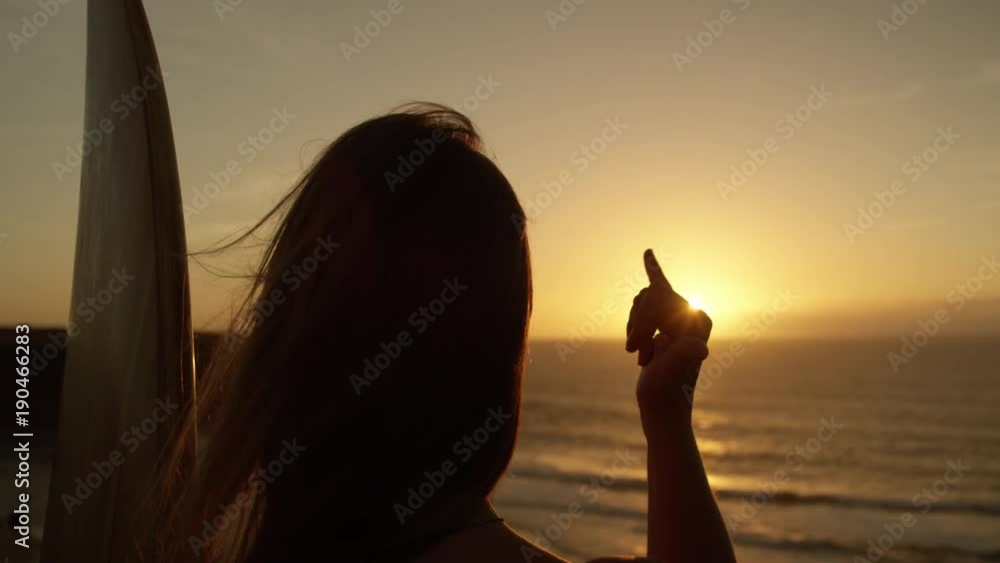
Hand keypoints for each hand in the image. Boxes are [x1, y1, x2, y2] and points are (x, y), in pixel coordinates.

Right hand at [625, 249, 711, 426]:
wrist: (662, 409)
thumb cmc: (667, 392)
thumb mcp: (672, 373)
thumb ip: (683, 354)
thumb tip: (702, 349)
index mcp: (698, 321)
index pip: (664, 297)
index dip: (652, 284)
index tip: (647, 253)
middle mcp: (691, 318)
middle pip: (652, 298)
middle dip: (638, 322)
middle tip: (634, 351)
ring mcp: (677, 323)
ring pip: (642, 303)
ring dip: (634, 327)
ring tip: (640, 356)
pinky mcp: (664, 330)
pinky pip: (641, 312)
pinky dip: (633, 330)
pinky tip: (638, 353)